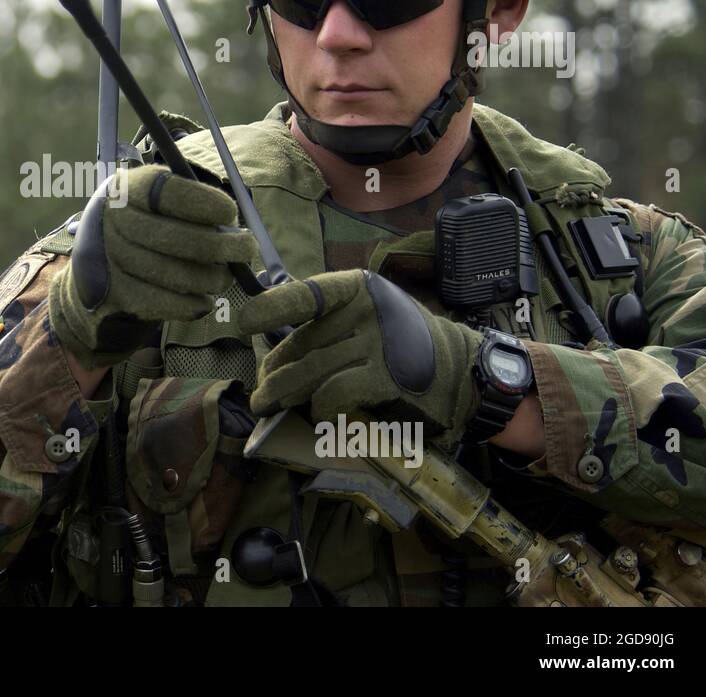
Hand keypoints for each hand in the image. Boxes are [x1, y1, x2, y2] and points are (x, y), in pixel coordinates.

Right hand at [49, 164, 256, 369]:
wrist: (97, 255)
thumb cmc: (144, 219)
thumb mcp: (157, 197)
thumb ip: (190, 206)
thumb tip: (233, 232)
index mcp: (129, 189)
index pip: (171, 193)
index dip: (207, 204)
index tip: (230, 214)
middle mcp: (115, 222)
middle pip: (178, 239)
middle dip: (223, 247)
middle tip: (246, 249)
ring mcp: (112, 259)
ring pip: (175, 275)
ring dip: (212, 279)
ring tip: (225, 277)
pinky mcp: (116, 293)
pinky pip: (164, 303)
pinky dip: (192, 305)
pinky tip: (205, 301)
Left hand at [238, 269, 482, 435]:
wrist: (460, 371)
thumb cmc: (403, 345)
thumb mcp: (369, 317)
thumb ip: (327, 326)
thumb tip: (272, 349)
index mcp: (358, 289)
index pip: (309, 293)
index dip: (274, 306)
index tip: (245, 321)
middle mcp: (366, 312)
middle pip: (303, 345)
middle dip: (275, 372)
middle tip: (260, 392)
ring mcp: (377, 345)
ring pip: (311, 371)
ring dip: (283, 394)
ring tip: (267, 406)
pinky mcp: (385, 379)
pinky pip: (334, 394)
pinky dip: (319, 408)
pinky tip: (316, 415)